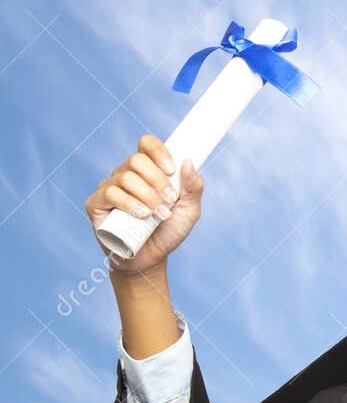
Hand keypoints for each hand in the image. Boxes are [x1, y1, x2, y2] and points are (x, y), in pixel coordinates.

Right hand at [86, 134, 204, 277]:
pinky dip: (129, 203)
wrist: (150, 258)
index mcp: (147, 169)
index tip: (172, 170)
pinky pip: (110, 193)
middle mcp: (126, 174)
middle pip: (136, 160)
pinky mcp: (96, 204)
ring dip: (147, 196)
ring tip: (160, 215)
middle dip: (157, 180)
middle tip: (170, 200)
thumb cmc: (168, 231)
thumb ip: (194, 187)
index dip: (158, 152)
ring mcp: (109, 188)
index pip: (147, 144)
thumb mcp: (189, 210)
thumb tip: (188, 161)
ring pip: (125, 177)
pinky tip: (141, 215)